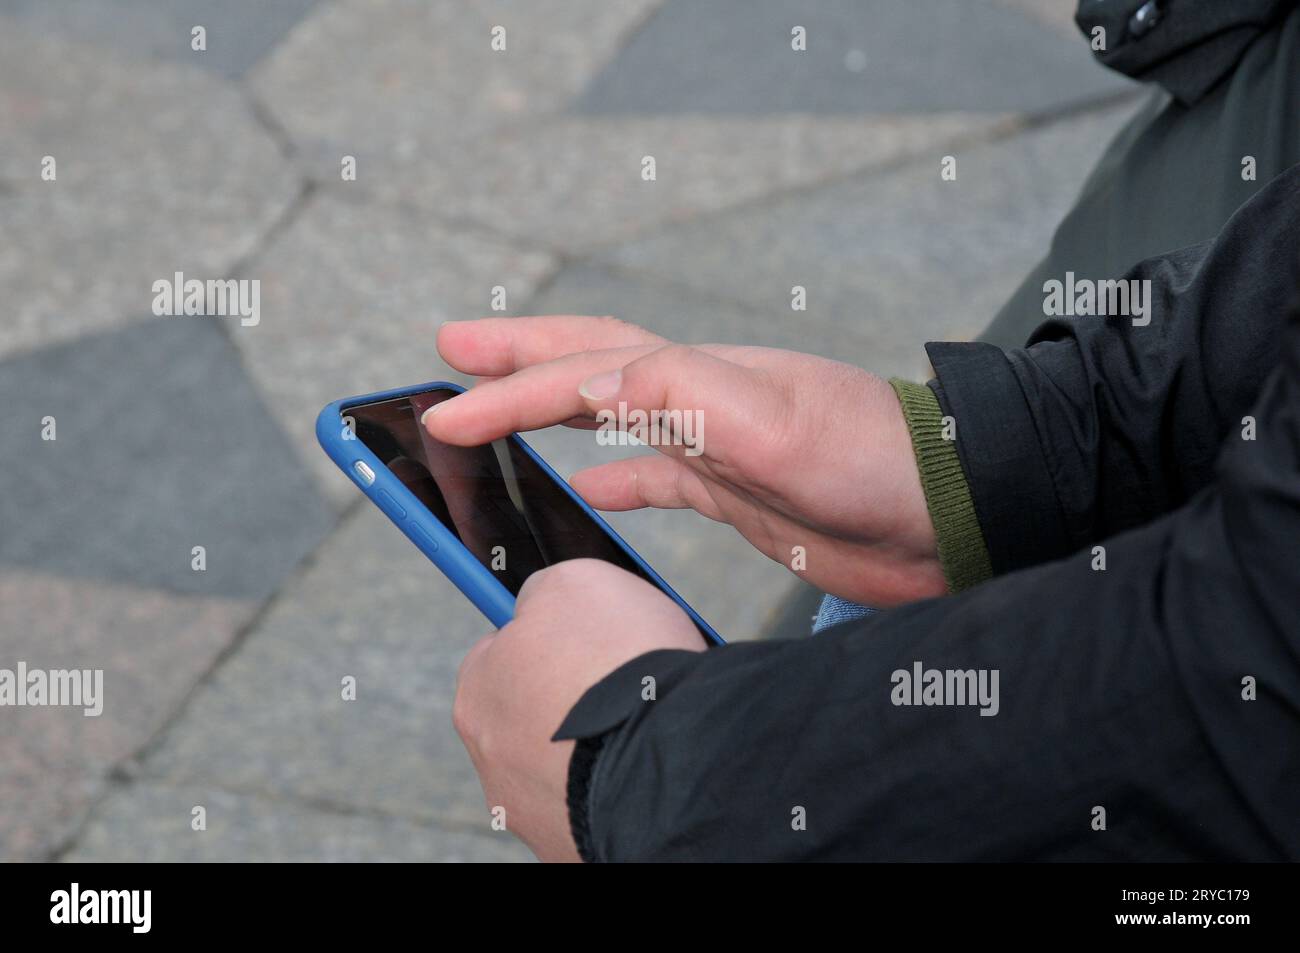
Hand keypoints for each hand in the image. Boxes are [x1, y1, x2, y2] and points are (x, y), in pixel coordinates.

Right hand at [429, 315, 943, 604]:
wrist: (951, 516)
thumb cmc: (882, 464)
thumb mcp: (783, 427)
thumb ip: (692, 398)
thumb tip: (601, 382)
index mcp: (703, 376)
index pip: (587, 371)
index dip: (512, 387)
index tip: (449, 410)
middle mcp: (702, 399)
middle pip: (590, 362)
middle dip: (516, 358)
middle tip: (451, 349)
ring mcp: (717, 443)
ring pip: (613, 414)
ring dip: (551, 408)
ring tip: (497, 406)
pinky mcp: (738, 489)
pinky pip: (657, 476)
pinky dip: (615, 479)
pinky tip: (590, 488)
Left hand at [454, 558, 705, 861]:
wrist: (672, 753)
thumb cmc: (618, 660)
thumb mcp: (575, 583)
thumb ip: (544, 593)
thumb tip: (538, 604)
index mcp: (478, 694)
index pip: (499, 655)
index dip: (547, 641)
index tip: (582, 638)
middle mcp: (491, 762)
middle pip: (532, 714)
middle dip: (571, 697)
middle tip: (625, 679)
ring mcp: (533, 814)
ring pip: (567, 764)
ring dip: (599, 743)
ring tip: (649, 723)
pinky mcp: (575, 850)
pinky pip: (601, 801)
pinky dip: (624, 782)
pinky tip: (654, 762)